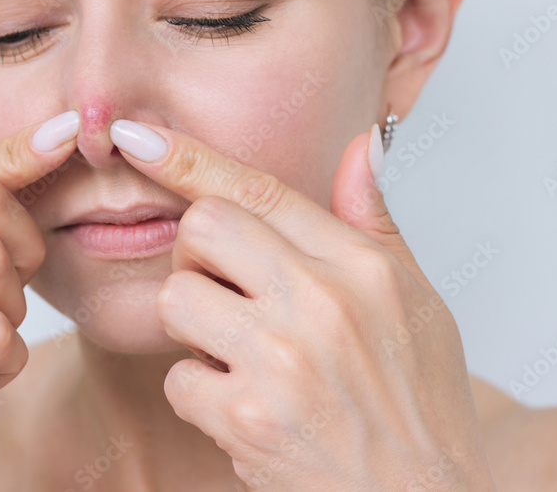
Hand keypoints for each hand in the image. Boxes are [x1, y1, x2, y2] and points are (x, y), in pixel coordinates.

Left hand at [108, 119, 497, 490]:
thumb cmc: (420, 404)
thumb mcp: (419, 302)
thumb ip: (376, 222)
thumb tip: (364, 146)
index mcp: (362, 267)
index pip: (259, 189)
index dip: (188, 157)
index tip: (136, 136)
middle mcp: (321, 303)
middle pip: (201, 229)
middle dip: (197, 254)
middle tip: (226, 289)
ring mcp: (282, 362)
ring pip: (177, 299)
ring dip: (194, 327)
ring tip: (239, 354)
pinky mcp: (249, 420)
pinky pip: (179, 378)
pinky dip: (200, 394)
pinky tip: (243, 406)